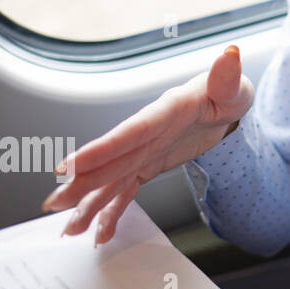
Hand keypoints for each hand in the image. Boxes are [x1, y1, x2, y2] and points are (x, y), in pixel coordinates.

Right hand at [41, 45, 253, 244]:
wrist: (224, 104)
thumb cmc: (227, 92)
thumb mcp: (234, 86)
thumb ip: (229, 75)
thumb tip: (230, 55)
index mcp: (165, 111)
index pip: (131, 132)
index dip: (102, 148)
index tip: (71, 164)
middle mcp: (148, 133)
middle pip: (112, 160)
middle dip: (83, 182)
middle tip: (55, 202)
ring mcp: (146, 151)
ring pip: (112, 179)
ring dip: (90, 202)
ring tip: (70, 227)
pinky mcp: (148, 165)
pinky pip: (127, 190)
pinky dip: (113, 211)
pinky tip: (99, 233)